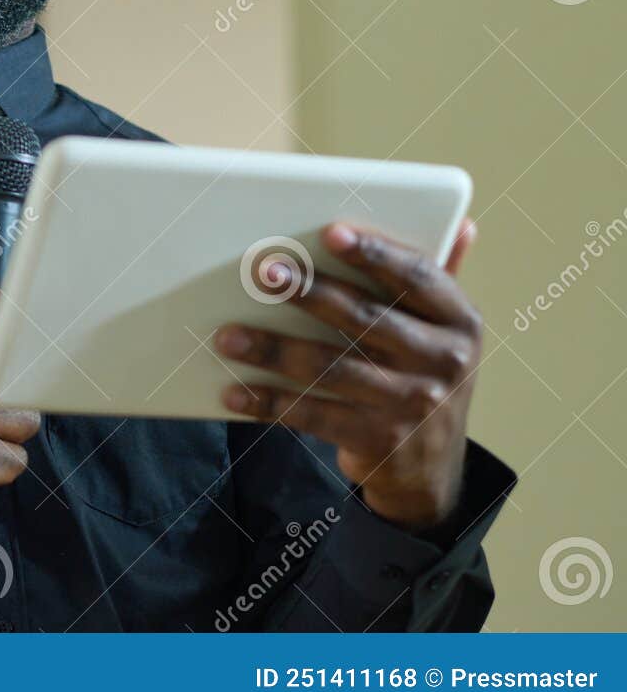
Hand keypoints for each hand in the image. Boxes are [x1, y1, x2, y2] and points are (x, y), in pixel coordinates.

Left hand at [214, 219, 482, 530]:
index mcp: (460, 321)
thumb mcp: (442, 332)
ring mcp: (413, 405)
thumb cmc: (422, 375)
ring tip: (227, 335)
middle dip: (309, 292)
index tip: (331, 232)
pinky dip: (269, 403)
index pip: (417, 277)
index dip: (375, 253)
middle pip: (364, 318)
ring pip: (329, 368)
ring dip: (272, 349)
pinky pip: (313, 415)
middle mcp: (445, 362)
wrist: (432, 468)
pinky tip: (233, 392)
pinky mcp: (380, 441)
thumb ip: (439, 279)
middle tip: (264, 272)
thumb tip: (464, 223)